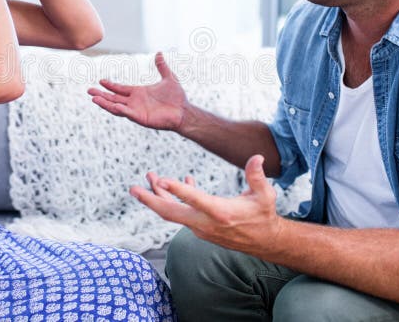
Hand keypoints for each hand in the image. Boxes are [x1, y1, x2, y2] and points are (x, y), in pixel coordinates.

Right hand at [88, 52, 187, 130]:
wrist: (184, 111)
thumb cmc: (177, 97)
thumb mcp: (168, 78)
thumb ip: (162, 66)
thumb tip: (159, 53)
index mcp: (139, 92)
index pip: (120, 89)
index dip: (110, 85)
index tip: (100, 80)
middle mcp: (135, 102)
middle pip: (114, 98)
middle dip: (101, 94)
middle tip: (89, 90)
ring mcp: (136, 110)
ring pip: (116, 106)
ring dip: (105, 103)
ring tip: (93, 98)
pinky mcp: (140, 118)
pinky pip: (127, 113)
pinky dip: (119, 109)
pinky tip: (111, 105)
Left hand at [130, 155, 282, 258]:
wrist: (264, 241)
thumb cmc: (263, 215)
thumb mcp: (265, 195)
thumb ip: (257, 176)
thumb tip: (257, 157)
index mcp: (220, 212)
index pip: (194, 200)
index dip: (177, 189)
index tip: (162, 180)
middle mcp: (206, 223)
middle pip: (170, 213)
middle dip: (150, 200)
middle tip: (133, 188)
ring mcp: (201, 227)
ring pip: (173, 212)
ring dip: (158, 196)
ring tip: (148, 177)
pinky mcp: (200, 228)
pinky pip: (181, 213)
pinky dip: (174, 199)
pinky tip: (175, 184)